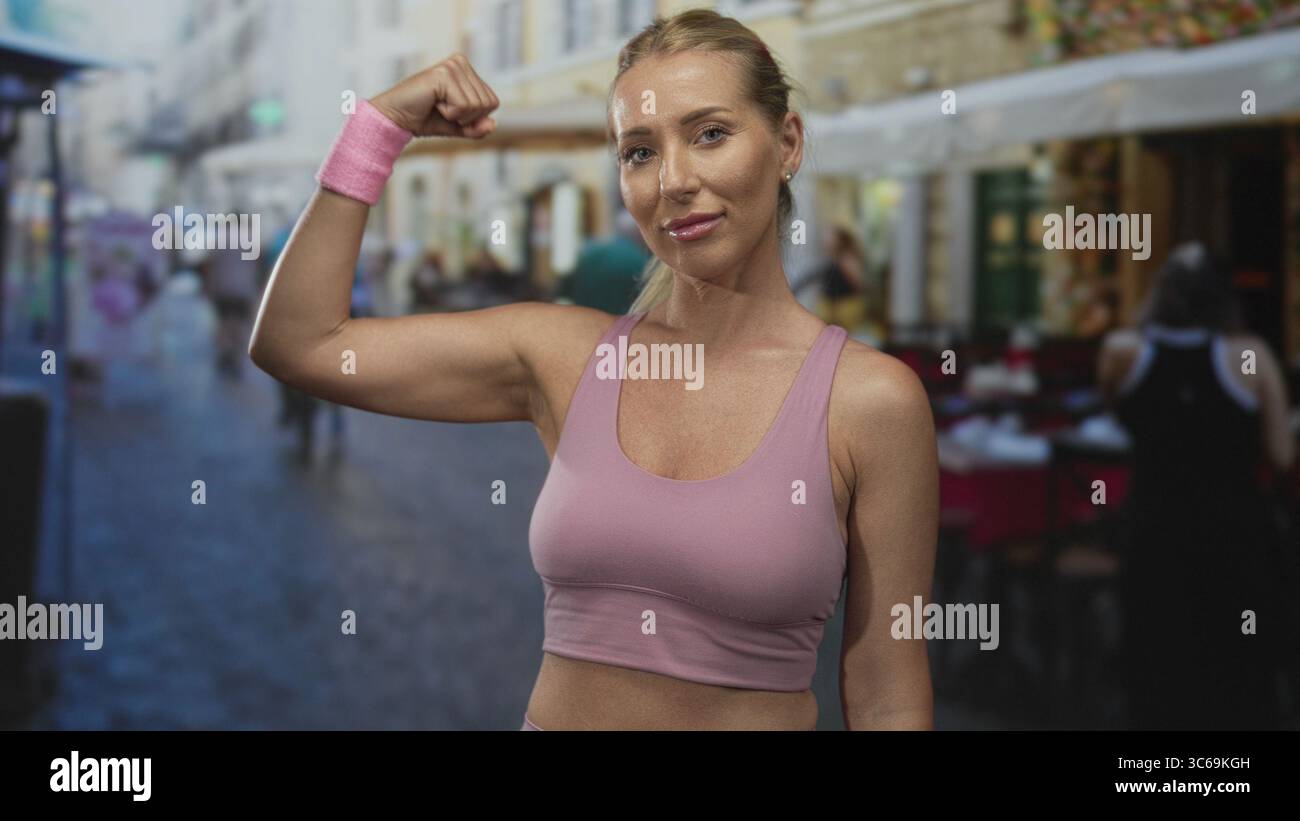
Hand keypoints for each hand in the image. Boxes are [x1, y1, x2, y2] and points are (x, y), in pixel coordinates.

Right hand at [369, 53, 498, 138]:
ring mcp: (452, 66)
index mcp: (467, 70)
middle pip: (487, 104)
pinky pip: (463, 106)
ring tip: (437, 105)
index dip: (474, 118)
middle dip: (466, 117)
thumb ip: (476, 127)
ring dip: (456, 115)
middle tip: (442, 109)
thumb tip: (493, 124)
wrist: (396, 118)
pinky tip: (433, 103)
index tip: (451, 111)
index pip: (492, 102)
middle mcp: (461, 62)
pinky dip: (449, 113)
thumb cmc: (425, 119)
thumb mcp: (457, 126)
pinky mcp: (444, 73)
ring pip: (476, 106)